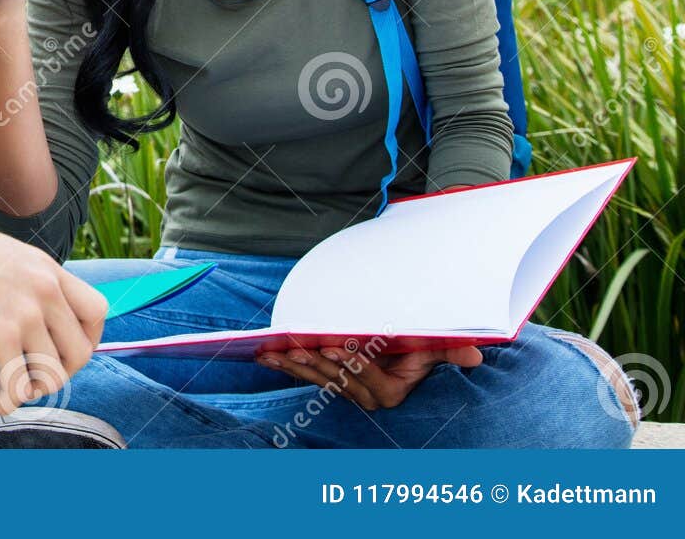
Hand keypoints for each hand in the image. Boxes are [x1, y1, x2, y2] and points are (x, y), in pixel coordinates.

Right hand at [0, 215, 106, 415]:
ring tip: (1, 385)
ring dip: (29, 391)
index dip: (86, 340)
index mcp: (50, 271)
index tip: (60, 351)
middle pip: (81, 352)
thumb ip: (32, 282)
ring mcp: (25, 314)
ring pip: (52, 376)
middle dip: (57, 373)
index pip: (98, 311)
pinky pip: (19, 386)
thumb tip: (36, 312)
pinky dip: (8, 401)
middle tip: (29, 374)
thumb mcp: (11, 256)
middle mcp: (46, 292)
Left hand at [257, 341, 483, 410]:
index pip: (369, 378)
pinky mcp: (331, 384)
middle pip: (337, 380)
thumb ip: (452, 353)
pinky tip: (266, 357)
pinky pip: (307, 376)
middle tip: (296, 347)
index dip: (353, 362)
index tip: (337, 347)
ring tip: (272, 353)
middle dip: (315, 364)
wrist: (408, 357)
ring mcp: (346, 392)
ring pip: (317, 380)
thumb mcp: (436, 351)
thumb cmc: (420, 350)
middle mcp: (366, 397)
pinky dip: (286, 366)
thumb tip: (477, 355)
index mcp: (391, 392)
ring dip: (293, 367)